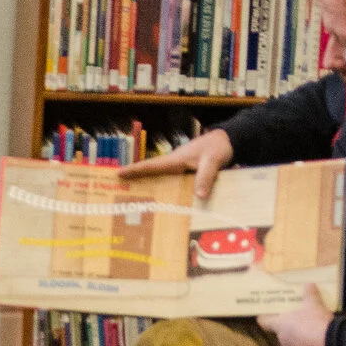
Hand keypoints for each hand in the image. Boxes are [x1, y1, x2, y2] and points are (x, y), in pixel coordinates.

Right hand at [118, 128, 232, 202]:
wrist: (228, 141)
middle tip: (119, 192)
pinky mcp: (188, 174)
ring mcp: (180, 170)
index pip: (151, 165)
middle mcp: (175, 165)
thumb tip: (198, 197)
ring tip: (137, 202)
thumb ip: (205, 177)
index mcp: (176, 160)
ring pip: (162, 181)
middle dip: (136, 181)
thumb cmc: (218, 147)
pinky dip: (168, 192)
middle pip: (152, 175)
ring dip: (151, 188)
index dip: (135, 170)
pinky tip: (166, 204)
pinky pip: (175, 185)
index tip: (118, 173)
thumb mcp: (212, 161)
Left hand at [259, 284, 334, 345]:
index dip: (264, 317)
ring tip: (310, 331)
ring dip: (298, 338)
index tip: (265, 314)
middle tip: (297, 319)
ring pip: (292, 343)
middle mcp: (283, 340)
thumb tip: (309, 284)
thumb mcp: (314, 304)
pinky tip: (317, 343)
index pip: (264, 322)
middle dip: (287, 326)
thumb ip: (309, 294)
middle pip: (280, 332)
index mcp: (281, 325)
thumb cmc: (317, 322)